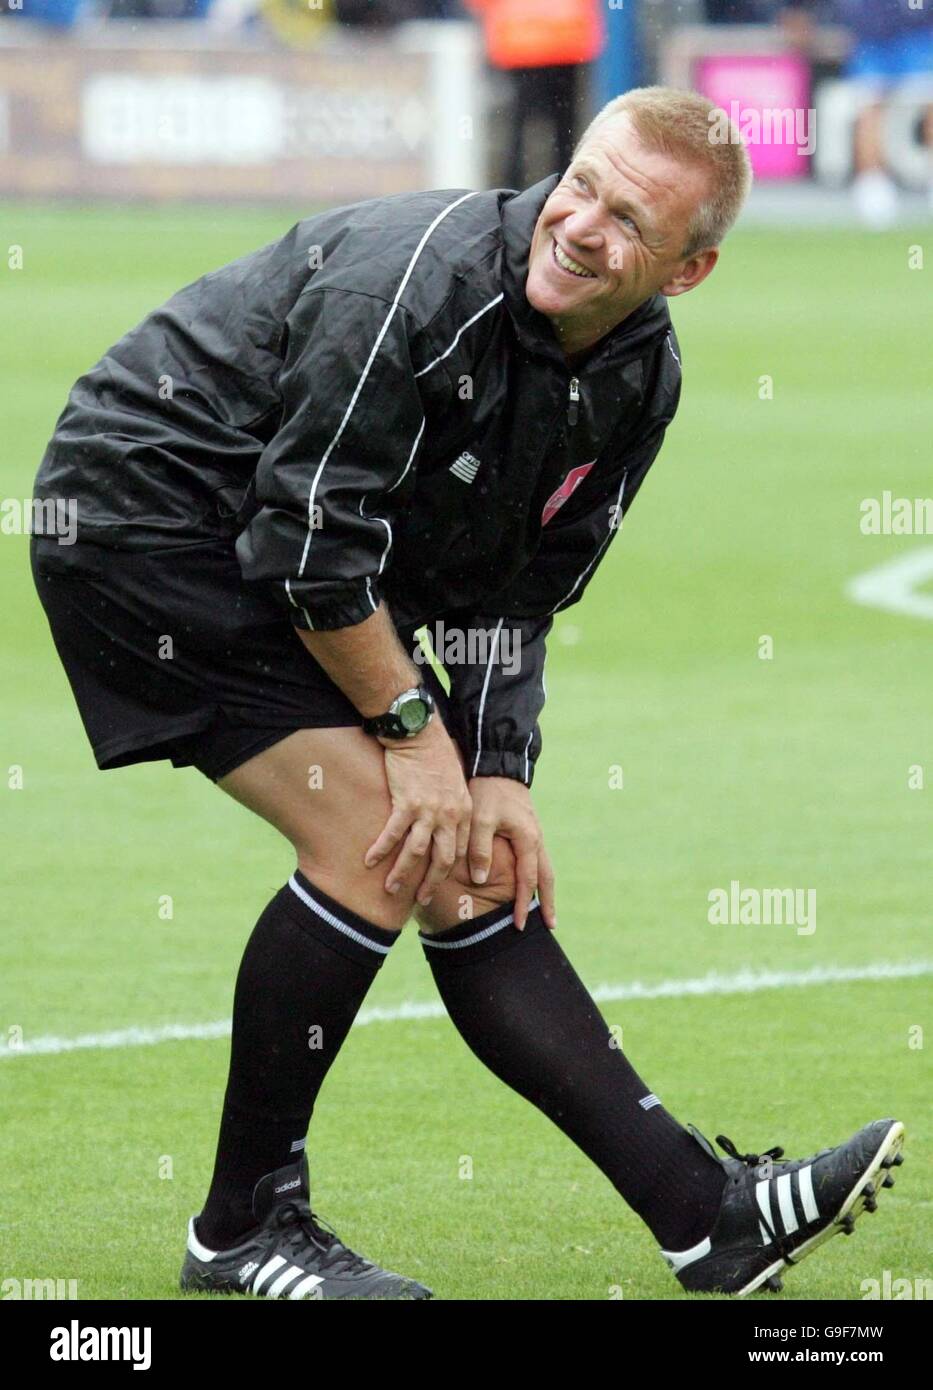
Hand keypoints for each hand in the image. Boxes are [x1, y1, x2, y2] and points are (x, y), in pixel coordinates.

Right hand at [364, 720, 472, 904]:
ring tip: (391, 888)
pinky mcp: (406, 803)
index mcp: (463, 810)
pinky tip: (369, 862)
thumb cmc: (435, 753)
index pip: (459, 849)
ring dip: (403, 873)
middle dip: (431, 884)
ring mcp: (428, 810)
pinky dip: (381, 850)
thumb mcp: (453, 781)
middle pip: (443, 859)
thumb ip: (452, 804)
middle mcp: (450, 815)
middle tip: (420, 900)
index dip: (449, 869)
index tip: (438, 883)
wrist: (419, 732)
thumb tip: (445, 821)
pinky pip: (393, 834)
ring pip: (417, 853)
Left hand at [466, 777, 555, 930]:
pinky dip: (538, 875)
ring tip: (546, 910)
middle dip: (548, 903)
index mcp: (527, 839)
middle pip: (546, 878)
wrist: (498, 765)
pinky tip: (532, 883)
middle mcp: (536, 839)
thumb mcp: (480, 819)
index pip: (528, 880)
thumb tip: (480, 880)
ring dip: (546, 891)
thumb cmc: (487, 791)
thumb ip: (480, 848)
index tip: (519, 924)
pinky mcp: (527, 830)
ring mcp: (534, 834)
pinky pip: (536, 859)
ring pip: (544, 868)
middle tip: (550, 926)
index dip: (523, 904)